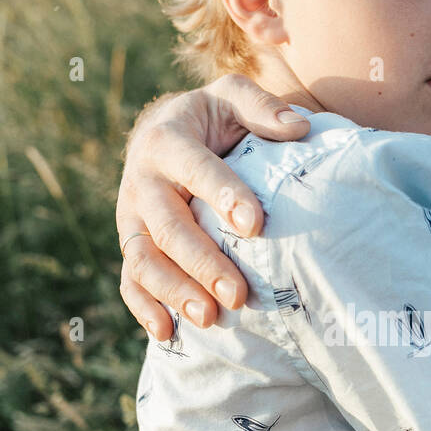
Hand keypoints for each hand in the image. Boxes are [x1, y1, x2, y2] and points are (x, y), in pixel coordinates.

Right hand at [115, 74, 310, 340]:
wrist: (163, 130)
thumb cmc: (210, 118)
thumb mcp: (230, 97)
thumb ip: (262, 108)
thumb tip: (301, 127)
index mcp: (167, 141)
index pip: (196, 170)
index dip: (223, 195)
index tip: (255, 225)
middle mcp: (142, 182)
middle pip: (167, 228)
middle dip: (202, 263)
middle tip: (238, 295)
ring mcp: (131, 218)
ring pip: (143, 260)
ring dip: (174, 293)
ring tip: (209, 320)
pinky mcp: (131, 244)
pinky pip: (129, 280)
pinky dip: (143, 308)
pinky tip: (168, 333)